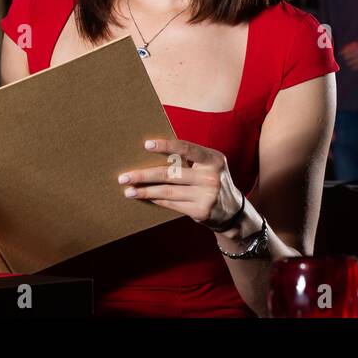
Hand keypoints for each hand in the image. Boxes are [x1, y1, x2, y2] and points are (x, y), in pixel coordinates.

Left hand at [117, 138, 243, 229]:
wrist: (233, 212)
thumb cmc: (212, 181)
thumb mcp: (209, 165)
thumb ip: (190, 158)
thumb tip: (154, 151)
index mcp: (213, 159)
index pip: (186, 149)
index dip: (166, 145)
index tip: (146, 144)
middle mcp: (211, 177)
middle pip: (171, 174)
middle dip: (144, 175)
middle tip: (124, 176)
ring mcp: (207, 196)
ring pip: (168, 191)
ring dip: (145, 191)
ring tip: (128, 190)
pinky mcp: (201, 211)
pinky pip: (172, 204)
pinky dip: (156, 199)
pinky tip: (144, 197)